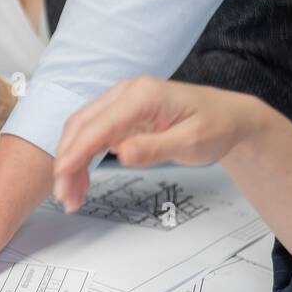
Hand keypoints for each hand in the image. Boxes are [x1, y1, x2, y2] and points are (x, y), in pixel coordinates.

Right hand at [52, 78, 258, 211]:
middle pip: (81, 127)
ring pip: (81, 133)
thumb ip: (155, 148)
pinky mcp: (119, 118)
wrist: (229, 118)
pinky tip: (81, 182)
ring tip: (71, 197)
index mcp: (143, 95)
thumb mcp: (192, 142)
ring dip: (71, 164)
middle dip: (67, 161)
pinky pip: (92, 137)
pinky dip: (82, 160)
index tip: (62, 173)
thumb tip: (121, 154)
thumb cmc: (216, 126)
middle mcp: (126, 94)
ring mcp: (120, 104)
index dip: (77, 150)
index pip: (99, 124)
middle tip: (64, 195)